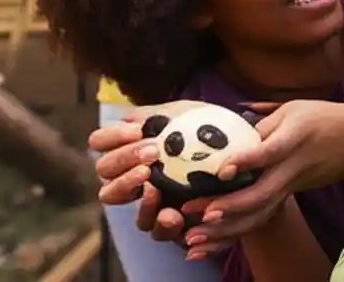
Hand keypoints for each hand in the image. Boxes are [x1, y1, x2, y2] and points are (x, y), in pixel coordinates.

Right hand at [88, 101, 209, 243]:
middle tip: (152, 152)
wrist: (243, 155)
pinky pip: (153, 229)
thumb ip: (157, 115)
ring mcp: (146, 199)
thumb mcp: (186, 115)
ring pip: (117, 199)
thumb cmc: (207, 131)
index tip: (137, 130)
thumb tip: (129, 119)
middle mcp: (130, 173)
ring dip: (130, 188)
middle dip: (124, 159)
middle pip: (104, 169)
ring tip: (152, 184)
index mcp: (131, 146)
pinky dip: (160, 221)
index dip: (112, 136)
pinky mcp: (168, 222)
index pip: (101, 141)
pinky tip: (174, 214)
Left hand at [182, 101, 343, 251]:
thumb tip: (226, 125)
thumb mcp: (293, 109)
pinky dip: (238, 229)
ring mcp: (295, 184)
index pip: (271, 151)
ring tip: (196, 236)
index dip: (248, 160)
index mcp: (295, 137)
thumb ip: (261, 120)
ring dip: (229, 227)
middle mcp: (294, 166)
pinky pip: (264, 215)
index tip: (223, 170)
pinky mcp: (293, 194)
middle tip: (197, 213)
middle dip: (228, 206)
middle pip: (262, 193)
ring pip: (262, 212)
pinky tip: (214, 240)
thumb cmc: (325, 117)